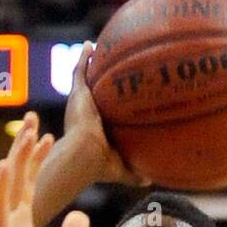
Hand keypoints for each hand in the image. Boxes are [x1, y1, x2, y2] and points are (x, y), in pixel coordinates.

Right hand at [0, 113, 89, 226]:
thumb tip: (80, 214)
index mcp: (23, 224)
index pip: (30, 184)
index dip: (38, 159)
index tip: (49, 137)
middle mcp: (10, 222)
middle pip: (18, 177)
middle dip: (26, 147)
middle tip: (33, 117)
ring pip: (9, 186)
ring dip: (17, 158)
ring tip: (25, 132)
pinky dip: (2, 188)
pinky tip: (4, 166)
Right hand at [64, 44, 149, 186]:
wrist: (86, 155)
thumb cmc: (101, 165)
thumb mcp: (121, 170)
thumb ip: (134, 174)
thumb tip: (150, 180)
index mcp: (97, 130)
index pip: (106, 115)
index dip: (112, 107)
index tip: (120, 98)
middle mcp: (88, 114)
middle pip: (95, 94)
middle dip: (100, 83)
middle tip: (109, 69)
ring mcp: (80, 103)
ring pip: (85, 80)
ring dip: (89, 65)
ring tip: (97, 49)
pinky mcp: (76, 95)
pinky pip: (79, 71)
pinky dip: (84, 58)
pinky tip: (89, 45)